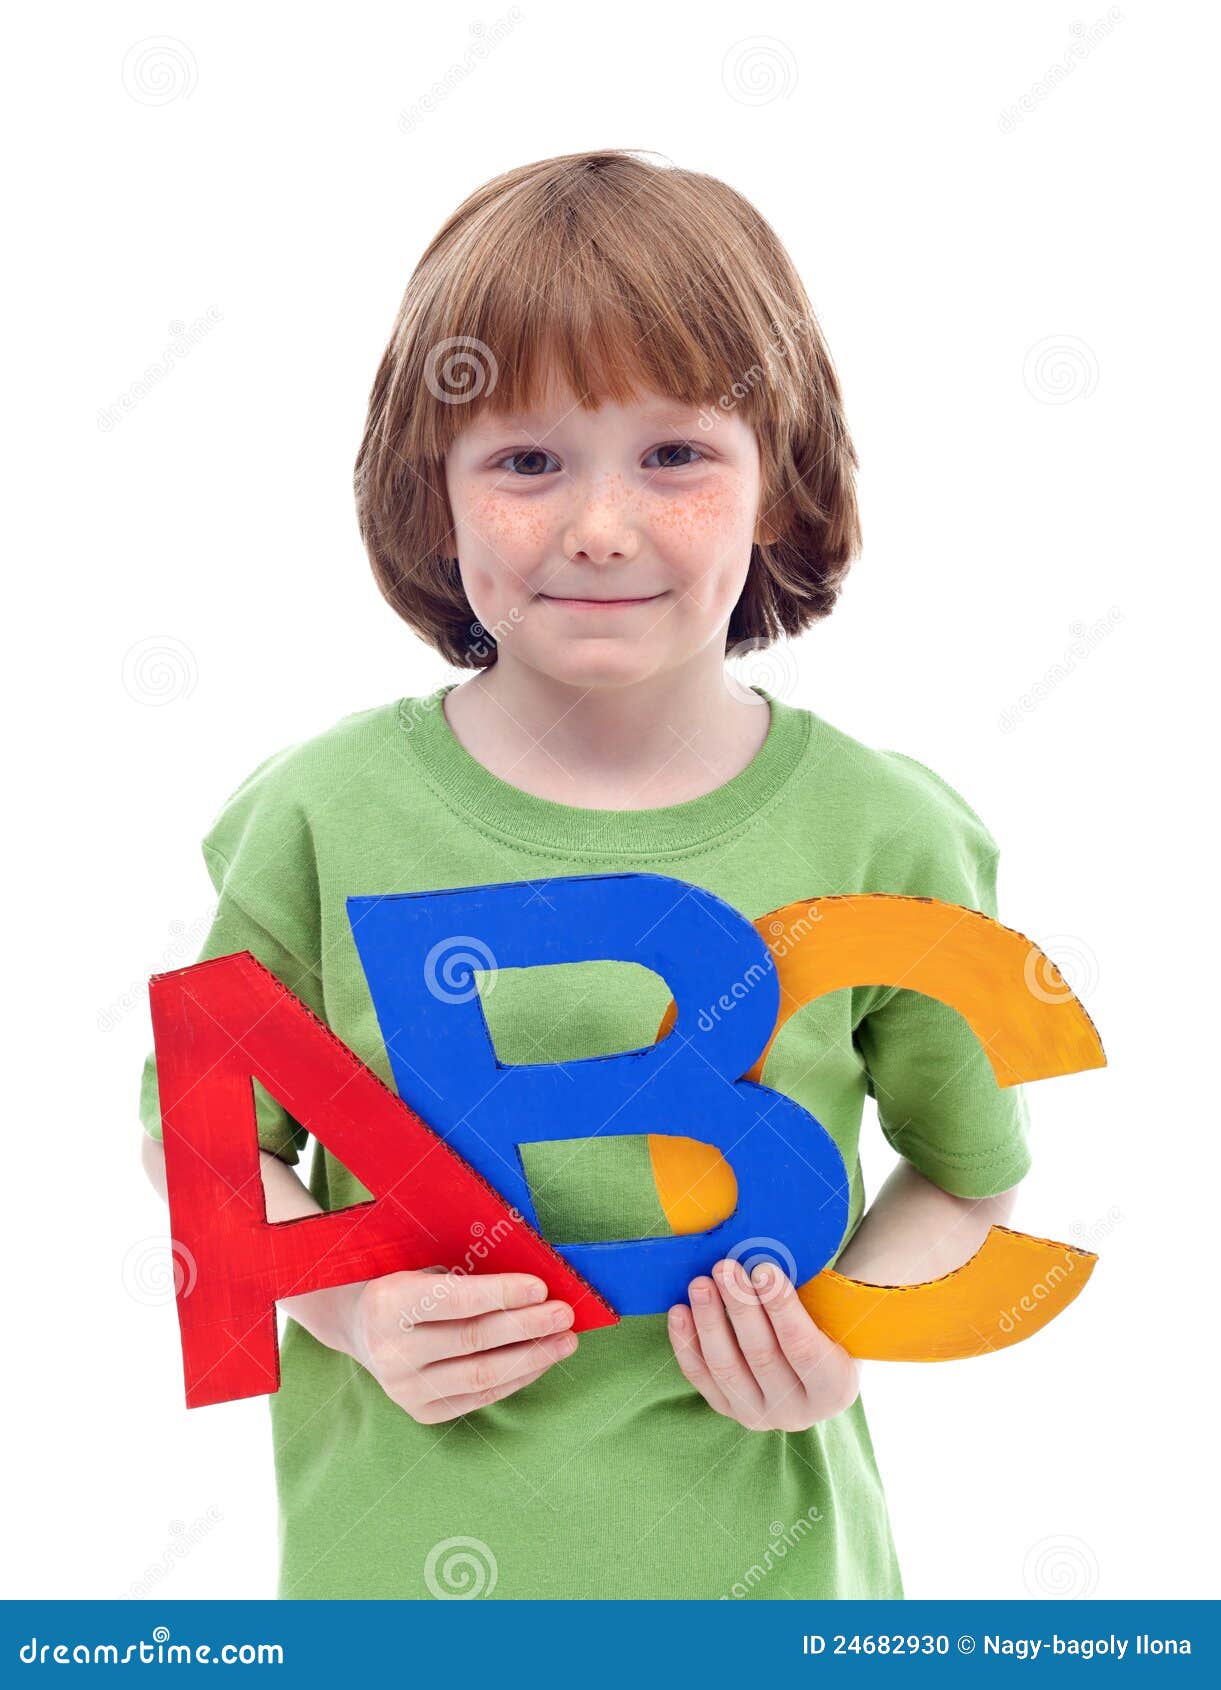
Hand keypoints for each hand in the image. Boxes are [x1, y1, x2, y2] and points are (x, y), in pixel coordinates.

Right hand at [344, 1269, 578, 1424]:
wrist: (359, 1327)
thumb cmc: (406, 1283)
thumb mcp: (422, 1266)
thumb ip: (466, 1273)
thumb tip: (533, 1284)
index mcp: (389, 1304)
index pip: (455, 1301)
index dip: (501, 1294)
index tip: (541, 1286)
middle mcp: (392, 1351)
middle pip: (473, 1340)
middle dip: (527, 1326)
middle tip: (565, 1313)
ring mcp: (405, 1389)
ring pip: (481, 1376)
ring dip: (531, 1357)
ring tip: (566, 1340)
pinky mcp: (422, 1412)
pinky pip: (480, 1398)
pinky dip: (516, 1378)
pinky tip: (542, 1360)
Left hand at [667, 1258, 859, 1431]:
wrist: (811, 1365)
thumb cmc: (825, 1327)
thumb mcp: (832, 1316)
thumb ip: (809, 1296)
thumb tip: (767, 1263)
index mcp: (835, 1389)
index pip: (804, 1348)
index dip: (783, 1308)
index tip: (764, 1270)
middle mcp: (798, 1412)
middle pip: (762, 1356)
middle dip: (741, 1307)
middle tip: (725, 1267)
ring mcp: (759, 1416)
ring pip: (727, 1368)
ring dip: (709, 1321)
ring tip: (700, 1284)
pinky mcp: (727, 1409)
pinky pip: (701, 1377)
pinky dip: (686, 1343)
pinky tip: (679, 1311)